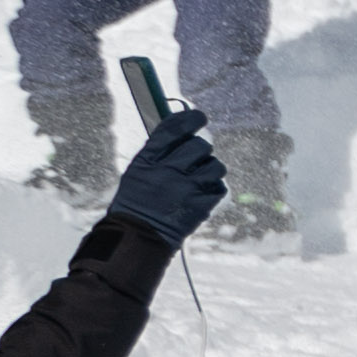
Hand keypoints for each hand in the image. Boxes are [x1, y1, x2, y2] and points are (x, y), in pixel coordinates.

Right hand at [104, 110, 230, 244]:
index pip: (174, 128)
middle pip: (200, 145)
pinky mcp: (200, 206)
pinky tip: (201, 194)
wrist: (137, 238)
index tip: (199, 118)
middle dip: (200, 151)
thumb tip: (182, 130)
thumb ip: (159, 152)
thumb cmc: (137, 204)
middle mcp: (167, 171)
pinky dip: (213, 189)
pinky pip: (219, 188)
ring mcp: (186, 189)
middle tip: (193, 161)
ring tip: (198, 179)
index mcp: (148, 160)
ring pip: (215, 166)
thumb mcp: (138, 172)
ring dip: (210, 170)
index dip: (191, 118)